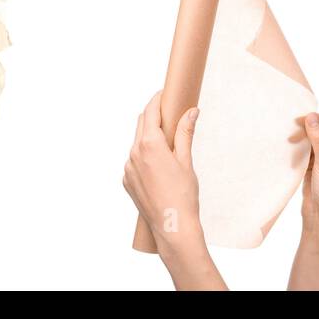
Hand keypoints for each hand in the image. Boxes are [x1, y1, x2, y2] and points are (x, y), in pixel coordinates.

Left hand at [122, 91, 223, 289]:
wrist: (172, 225)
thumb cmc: (184, 195)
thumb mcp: (187, 160)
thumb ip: (185, 133)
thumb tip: (191, 111)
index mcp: (149, 145)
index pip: (150, 112)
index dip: (157, 100)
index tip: (164, 93)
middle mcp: (133, 154)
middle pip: (141, 125)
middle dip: (153, 116)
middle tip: (169, 112)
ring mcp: (128, 169)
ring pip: (137, 143)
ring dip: (149, 137)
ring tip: (167, 141)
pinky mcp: (127, 181)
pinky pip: (134, 161)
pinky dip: (144, 155)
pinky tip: (159, 164)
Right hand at [289, 112, 318, 290]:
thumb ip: (318, 137)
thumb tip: (311, 115)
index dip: (314, 120)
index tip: (296, 124)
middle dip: (306, 129)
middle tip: (290, 136)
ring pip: (312, 136)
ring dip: (301, 139)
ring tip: (289, 144)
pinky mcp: (317, 160)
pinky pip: (306, 146)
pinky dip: (299, 148)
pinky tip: (291, 152)